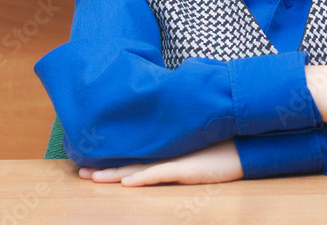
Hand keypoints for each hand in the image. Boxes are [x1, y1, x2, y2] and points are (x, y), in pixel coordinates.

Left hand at [79, 139, 242, 186]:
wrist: (245, 142)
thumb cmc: (222, 144)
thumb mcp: (195, 146)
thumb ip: (178, 145)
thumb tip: (165, 146)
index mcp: (167, 148)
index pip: (134, 155)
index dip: (113, 159)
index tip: (90, 162)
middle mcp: (167, 153)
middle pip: (130, 161)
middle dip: (104, 168)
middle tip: (81, 173)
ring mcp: (175, 160)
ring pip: (138, 169)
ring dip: (114, 175)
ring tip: (92, 178)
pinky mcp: (186, 169)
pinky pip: (160, 174)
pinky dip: (142, 179)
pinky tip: (126, 183)